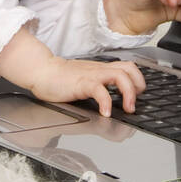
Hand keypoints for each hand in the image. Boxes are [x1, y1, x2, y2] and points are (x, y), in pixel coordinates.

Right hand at [28, 56, 146, 117]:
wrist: (42, 71)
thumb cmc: (60, 79)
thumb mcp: (85, 81)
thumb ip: (98, 87)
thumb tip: (110, 103)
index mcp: (102, 70)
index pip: (128, 68)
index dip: (137, 80)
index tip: (138, 96)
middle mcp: (100, 70)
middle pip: (130, 68)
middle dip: (139, 85)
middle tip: (135, 102)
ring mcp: (92, 75)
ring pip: (120, 76)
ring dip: (129, 94)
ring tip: (127, 109)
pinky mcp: (82, 83)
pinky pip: (99, 90)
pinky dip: (106, 103)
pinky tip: (105, 113)